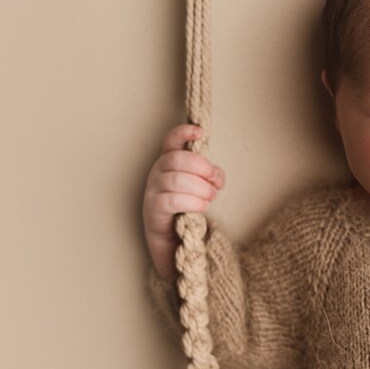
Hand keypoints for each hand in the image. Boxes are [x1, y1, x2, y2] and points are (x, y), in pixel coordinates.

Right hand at [142, 124, 225, 280]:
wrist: (173, 236)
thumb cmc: (188, 205)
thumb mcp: (202, 186)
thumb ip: (212, 176)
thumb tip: (217, 177)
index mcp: (170, 160)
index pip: (171, 140)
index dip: (184, 133)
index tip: (200, 132)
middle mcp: (158, 171)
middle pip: (178, 159)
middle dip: (202, 168)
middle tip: (215, 182)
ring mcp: (153, 189)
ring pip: (176, 180)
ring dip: (200, 188)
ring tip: (211, 197)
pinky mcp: (153, 208)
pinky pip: (173, 200)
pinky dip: (192, 202)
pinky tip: (203, 207)